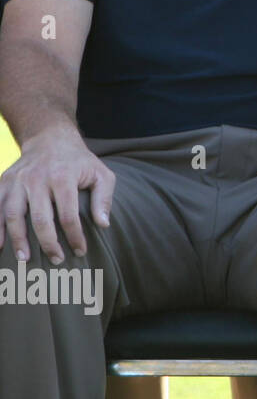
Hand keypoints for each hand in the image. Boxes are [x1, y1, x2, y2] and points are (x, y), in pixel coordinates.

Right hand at [0, 126, 113, 263]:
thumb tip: (103, 224)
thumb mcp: (101, 174)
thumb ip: (104, 198)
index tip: (80, 250)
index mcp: (62, 177)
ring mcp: (17, 181)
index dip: (73, 236)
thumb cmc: (79, 162)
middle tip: (56, 260)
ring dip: (17, 239)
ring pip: (12, 214)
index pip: (68, 214)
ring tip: (24, 259)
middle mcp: (36, 179)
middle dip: (47, 242)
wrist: (50, 138)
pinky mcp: (3, 182)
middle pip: (39, 217)